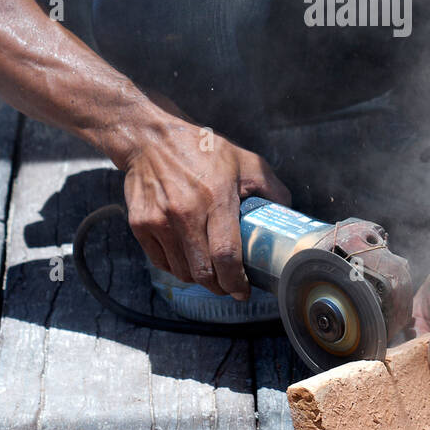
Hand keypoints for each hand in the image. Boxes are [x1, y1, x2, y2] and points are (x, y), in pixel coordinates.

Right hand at [122, 117, 289, 298]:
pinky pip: (161, 262)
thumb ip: (271, 189)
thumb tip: (288, 214)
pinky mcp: (140, 225)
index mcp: (216, 197)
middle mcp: (185, 213)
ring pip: (182, 271)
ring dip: (198, 278)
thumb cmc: (201, 149)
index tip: (244, 290)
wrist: (150, 138)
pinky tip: (188, 257)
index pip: (226, 254)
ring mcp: (159, 221)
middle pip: (203, 272)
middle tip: (229, 286)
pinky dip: (176, 267)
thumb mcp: (245, 161)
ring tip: (209, 269)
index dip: (236, 281)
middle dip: (219, 287)